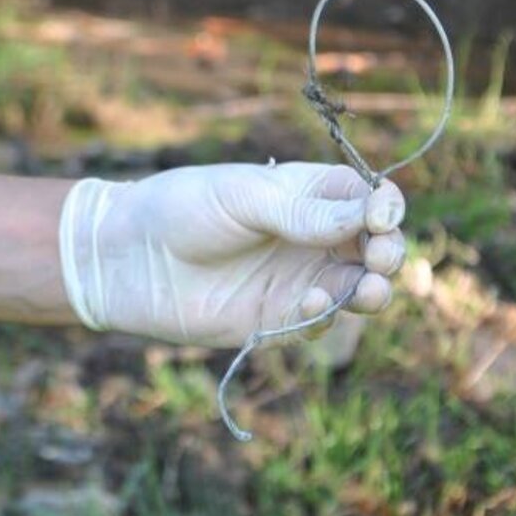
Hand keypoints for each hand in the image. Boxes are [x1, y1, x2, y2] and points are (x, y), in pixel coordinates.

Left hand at [60, 163, 406, 347]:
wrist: (126, 258)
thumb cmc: (180, 208)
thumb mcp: (243, 197)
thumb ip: (303, 212)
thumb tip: (368, 218)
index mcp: (310, 194)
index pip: (370, 199)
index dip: (387, 208)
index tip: (381, 217)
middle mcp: (314, 237)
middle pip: (376, 246)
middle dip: (389, 252)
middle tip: (378, 257)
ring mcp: (299, 279)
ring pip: (359, 289)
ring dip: (373, 290)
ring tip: (366, 289)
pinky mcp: (278, 320)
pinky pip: (321, 322)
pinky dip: (327, 314)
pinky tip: (310, 302)